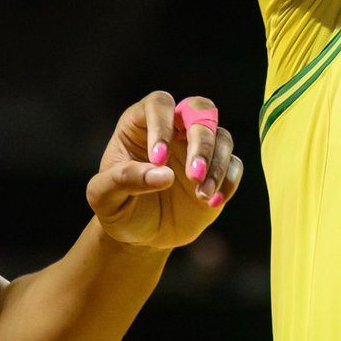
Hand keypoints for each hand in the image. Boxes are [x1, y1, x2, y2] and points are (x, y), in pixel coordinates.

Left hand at [86, 93, 242, 252]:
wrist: (142, 235)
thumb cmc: (118, 208)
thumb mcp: (105, 198)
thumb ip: (124, 180)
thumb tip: (164, 174)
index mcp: (141, 125)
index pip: (158, 105)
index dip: (161, 125)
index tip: (158, 159)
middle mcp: (174, 129)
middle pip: (199, 110)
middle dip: (201, 141)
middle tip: (193, 174)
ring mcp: (198, 148)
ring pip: (221, 136)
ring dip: (216, 165)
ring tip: (202, 195)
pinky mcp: (217, 169)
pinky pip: (235, 164)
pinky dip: (229, 181)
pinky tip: (211, 202)